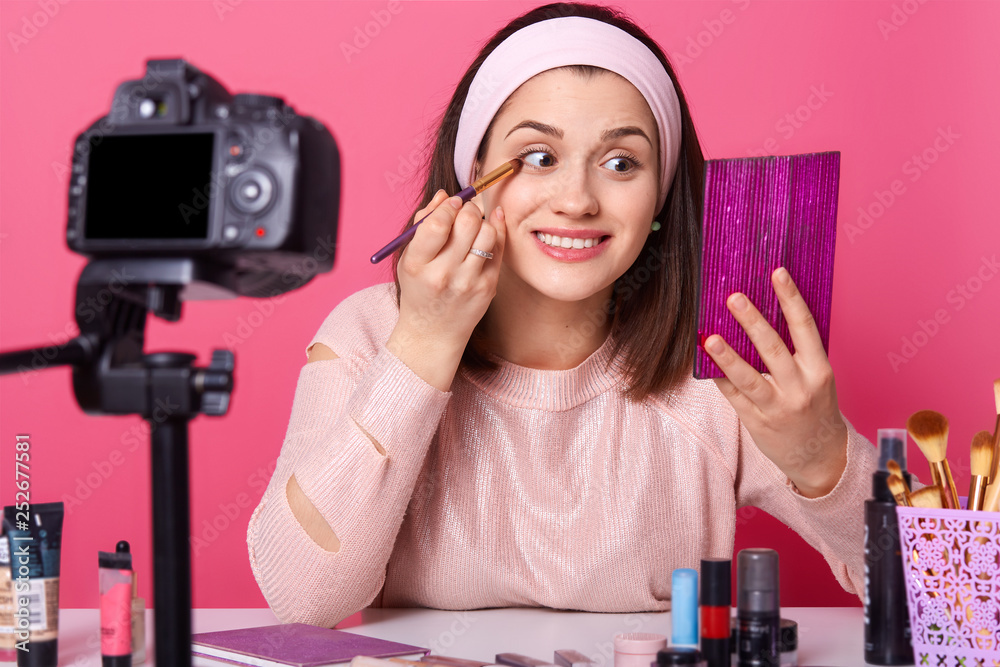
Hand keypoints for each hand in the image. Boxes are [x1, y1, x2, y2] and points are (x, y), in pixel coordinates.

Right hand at [387, 190, 504, 390]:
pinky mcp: (488, 288)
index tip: (453, 202)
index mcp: (417, 265)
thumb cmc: (419, 289)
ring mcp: (468, 282)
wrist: (432, 333)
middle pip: (467, 224)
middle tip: (465, 211)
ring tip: (473, 228)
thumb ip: (423, 224)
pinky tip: (492, 225)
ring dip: (482, 222)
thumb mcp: (409, 258)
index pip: (438, 224)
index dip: (449, 206)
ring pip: (487, 233)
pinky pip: (500, 249)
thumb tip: (445, 196)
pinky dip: (497, 232)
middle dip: (468, 209)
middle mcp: (443, 274)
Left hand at [702, 267, 846, 497]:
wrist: (820, 456)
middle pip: (773, 349)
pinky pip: (734, 396)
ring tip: (709, 337)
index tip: (777, 272)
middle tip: (733, 297)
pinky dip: (719, 378)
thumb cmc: (815, 406)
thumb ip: (796, 350)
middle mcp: (799, 387)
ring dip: (727, 356)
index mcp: (819, 369)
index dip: (791, 298)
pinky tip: (704, 362)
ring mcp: (777, 407)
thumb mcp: (817, 377)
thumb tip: (762, 312)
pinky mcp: (757, 422)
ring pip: (749, 377)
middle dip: (752, 321)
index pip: (805, 327)